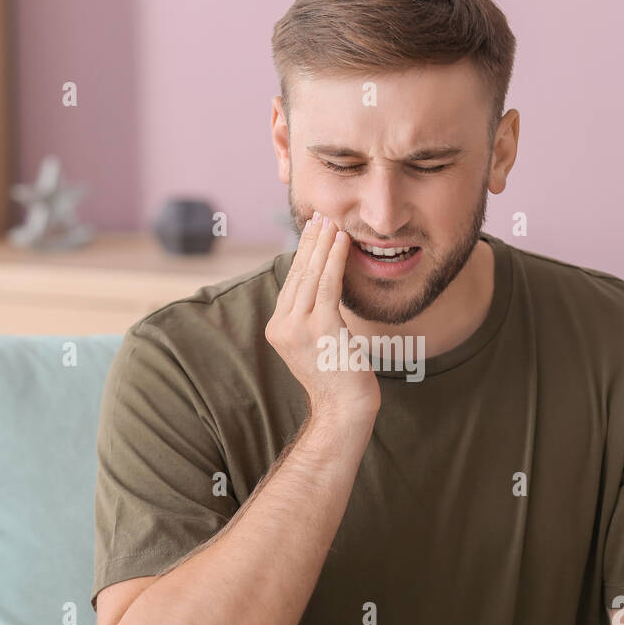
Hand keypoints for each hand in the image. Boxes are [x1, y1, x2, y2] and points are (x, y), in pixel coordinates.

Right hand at [266, 213, 380, 425]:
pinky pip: (328, 285)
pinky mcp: (321, 328)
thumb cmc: (339, 377)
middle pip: (297, 274)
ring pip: (311, 275)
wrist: (345, 408)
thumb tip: (323, 286)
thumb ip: (313, 317)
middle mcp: (282, 326)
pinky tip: (342, 242)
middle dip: (310, 242)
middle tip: (319, 216)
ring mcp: (299, 328)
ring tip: (331, 222)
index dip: (302, 253)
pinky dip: (336, 259)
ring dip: (323, 244)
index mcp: (278, 329)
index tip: (312, 230)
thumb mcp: (318, 343)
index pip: (291, 283)